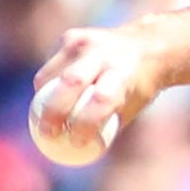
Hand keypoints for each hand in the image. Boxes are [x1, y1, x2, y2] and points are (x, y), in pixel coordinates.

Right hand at [32, 25, 152, 166]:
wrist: (146, 45)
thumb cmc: (138, 86)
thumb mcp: (132, 107)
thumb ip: (106, 126)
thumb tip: (76, 152)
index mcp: (124, 73)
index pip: (101, 100)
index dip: (85, 124)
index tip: (75, 143)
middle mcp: (104, 54)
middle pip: (70, 82)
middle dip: (53, 111)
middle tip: (47, 133)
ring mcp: (85, 42)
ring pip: (52, 75)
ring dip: (44, 99)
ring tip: (46, 118)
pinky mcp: (72, 38)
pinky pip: (52, 68)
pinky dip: (48, 85)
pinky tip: (51, 97)